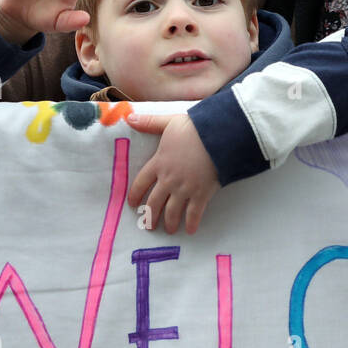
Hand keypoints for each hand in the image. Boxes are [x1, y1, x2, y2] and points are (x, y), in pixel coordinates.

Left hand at [126, 113, 219, 233]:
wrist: (218, 136)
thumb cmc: (194, 128)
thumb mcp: (169, 122)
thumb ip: (149, 123)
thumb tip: (129, 117)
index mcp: (159, 163)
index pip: (141, 183)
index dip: (135, 195)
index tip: (133, 205)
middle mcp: (169, 180)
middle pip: (154, 202)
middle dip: (150, 216)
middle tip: (149, 226)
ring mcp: (185, 189)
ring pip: (172, 212)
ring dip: (169, 223)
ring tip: (169, 230)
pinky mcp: (201, 194)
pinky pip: (194, 214)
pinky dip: (191, 223)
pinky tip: (190, 230)